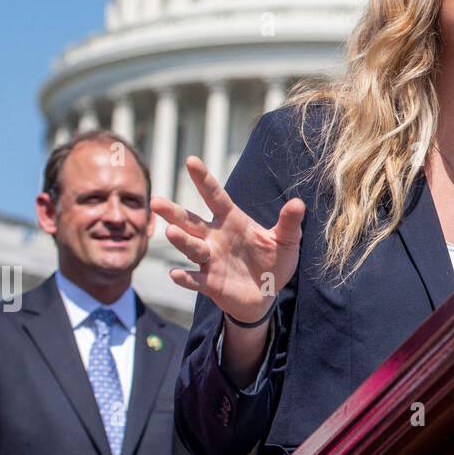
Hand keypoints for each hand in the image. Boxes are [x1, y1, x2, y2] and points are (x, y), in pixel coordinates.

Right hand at [151, 156, 304, 323]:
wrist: (267, 294)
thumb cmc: (274, 261)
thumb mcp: (286, 240)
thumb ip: (289, 222)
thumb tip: (298, 203)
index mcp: (232, 221)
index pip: (215, 196)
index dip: (204, 180)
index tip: (191, 160)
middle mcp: (216, 237)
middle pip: (191, 221)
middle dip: (173, 212)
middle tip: (155, 200)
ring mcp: (211, 260)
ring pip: (191, 247)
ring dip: (181, 240)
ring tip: (170, 231)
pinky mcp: (210, 283)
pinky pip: (195, 279)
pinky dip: (186, 277)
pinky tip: (176, 274)